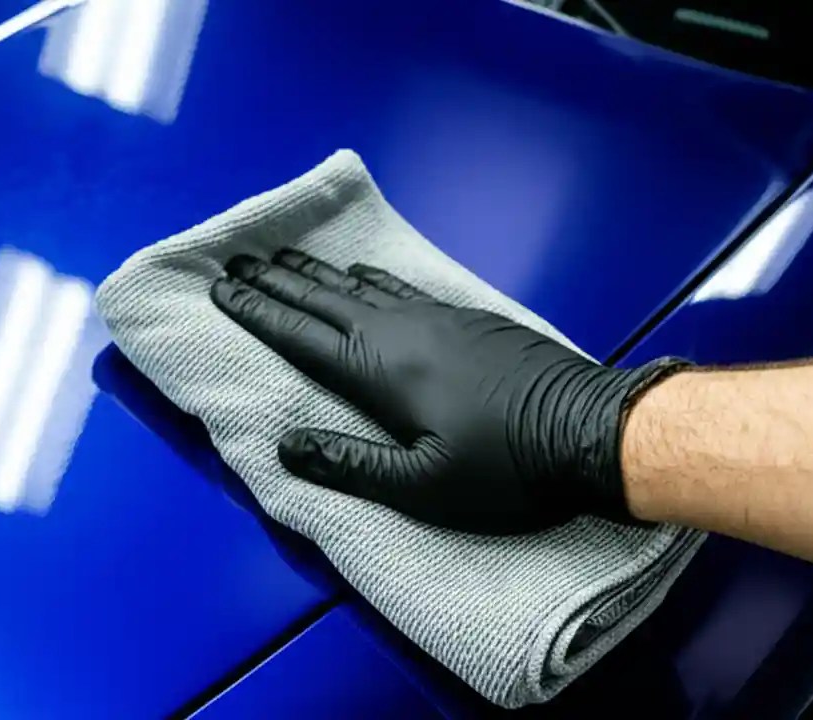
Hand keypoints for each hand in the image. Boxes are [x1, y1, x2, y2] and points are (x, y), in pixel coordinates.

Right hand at [210, 248, 686, 533]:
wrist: (591, 429)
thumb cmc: (505, 470)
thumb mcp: (422, 488)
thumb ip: (349, 464)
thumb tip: (283, 446)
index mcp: (380, 372)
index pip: (301, 337)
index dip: (258, 313)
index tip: (220, 289)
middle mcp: (399, 332)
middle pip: (322, 300)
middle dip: (275, 282)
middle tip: (235, 260)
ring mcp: (435, 318)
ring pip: (359, 287)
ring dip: (315, 275)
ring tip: (282, 258)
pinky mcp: (465, 318)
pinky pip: (398, 287)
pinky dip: (366, 278)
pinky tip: (359, 274)